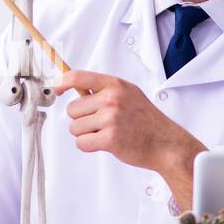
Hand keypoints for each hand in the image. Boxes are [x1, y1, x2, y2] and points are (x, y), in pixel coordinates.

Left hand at [53, 69, 206, 210]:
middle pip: (72, 109)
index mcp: (115, 85)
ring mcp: (111, 118)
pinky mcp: (109, 139)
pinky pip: (81, 143)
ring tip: (106, 133)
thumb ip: (105, 90)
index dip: (62, 82)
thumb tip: (75, 88)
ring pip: (75, 128)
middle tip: (101, 124)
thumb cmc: (147, 121)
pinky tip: (105, 144)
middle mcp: (112, 99)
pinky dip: (89, 146)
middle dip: (81, 119)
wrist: (166, 144)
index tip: (57, 89)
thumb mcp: (129, 94)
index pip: (78, 77)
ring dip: (86, 134)